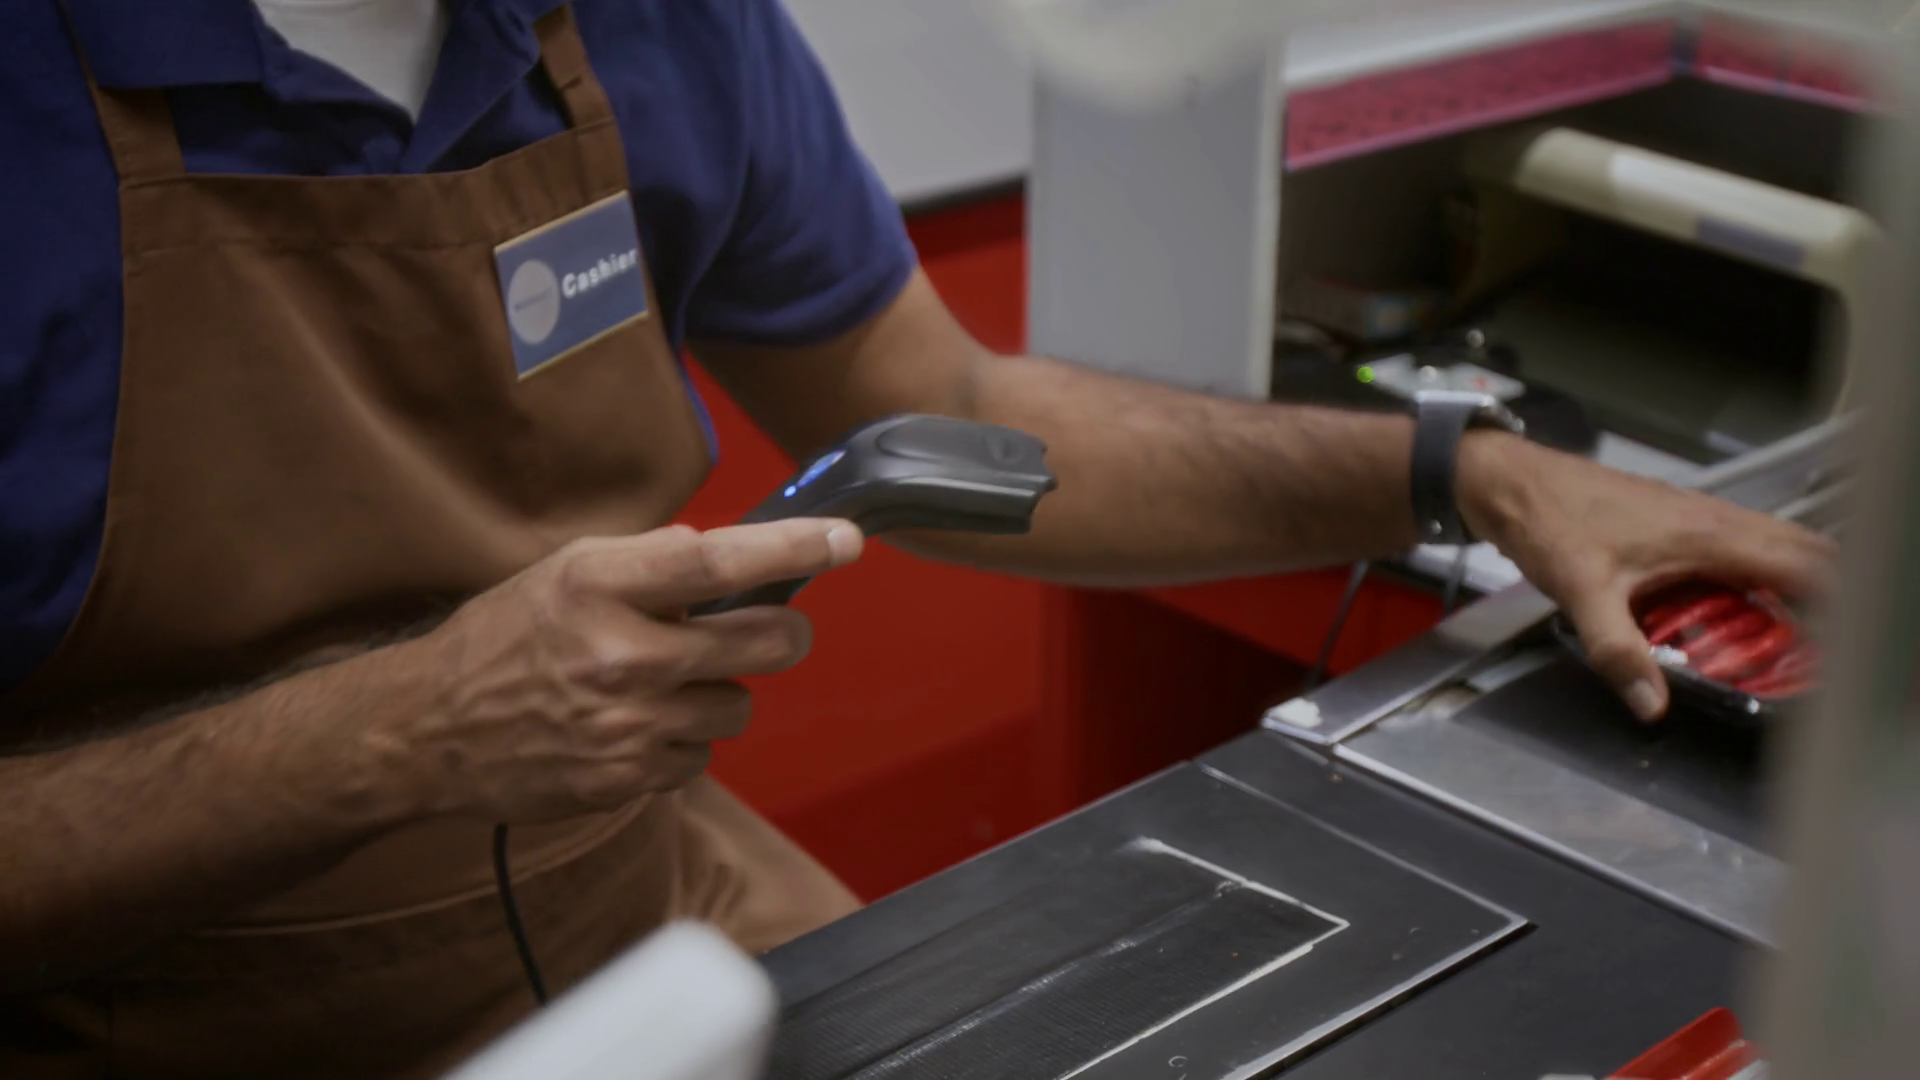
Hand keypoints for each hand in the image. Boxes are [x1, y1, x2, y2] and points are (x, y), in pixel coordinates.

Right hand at [369, 519, 862, 822]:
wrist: (430, 730)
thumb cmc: (505, 637)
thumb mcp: (565, 570)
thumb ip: (649, 561)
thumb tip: (728, 555)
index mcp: (600, 585)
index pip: (721, 560)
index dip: (794, 549)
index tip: (845, 540)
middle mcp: (621, 655)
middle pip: (763, 642)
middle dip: (784, 634)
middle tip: (773, 629)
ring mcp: (628, 725)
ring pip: (738, 705)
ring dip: (719, 691)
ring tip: (665, 684)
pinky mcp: (627, 779)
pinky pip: (699, 755)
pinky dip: (682, 739)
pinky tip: (635, 726)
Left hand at [1458, 432, 1832, 720]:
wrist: (1513, 482)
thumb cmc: (1549, 521)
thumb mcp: (1583, 593)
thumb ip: (1619, 650)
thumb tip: (1650, 703)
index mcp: (1710, 533)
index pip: (1804, 564)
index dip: (1838, 603)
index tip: (1844, 647)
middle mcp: (1717, 519)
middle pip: (1802, 554)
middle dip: (1828, 599)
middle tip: (1824, 653)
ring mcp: (1700, 517)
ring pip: (1774, 549)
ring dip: (1794, 589)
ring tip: (1797, 643)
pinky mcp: (1680, 522)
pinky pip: (1742, 550)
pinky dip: (1758, 579)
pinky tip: (1739, 616)